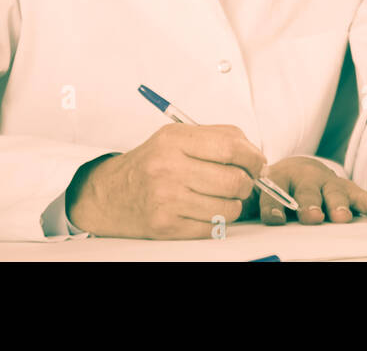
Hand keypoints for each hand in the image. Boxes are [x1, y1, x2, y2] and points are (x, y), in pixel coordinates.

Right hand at [65, 123, 264, 238]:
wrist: (109, 195)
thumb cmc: (152, 163)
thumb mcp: (176, 138)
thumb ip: (217, 139)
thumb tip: (257, 158)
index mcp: (174, 140)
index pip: (231, 147)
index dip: (254, 157)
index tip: (258, 164)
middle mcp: (168, 168)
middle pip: (234, 180)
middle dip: (247, 184)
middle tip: (242, 184)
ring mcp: (166, 199)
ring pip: (228, 208)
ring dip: (234, 206)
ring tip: (222, 199)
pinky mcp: (165, 226)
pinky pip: (212, 228)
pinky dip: (217, 222)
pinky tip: (206, 211)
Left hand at [250, 156, 366, 224]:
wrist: (293, 167)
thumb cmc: (274, 188)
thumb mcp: (258, 194)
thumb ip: (250, 206)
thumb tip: (226, 220)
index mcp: (278, 180)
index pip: (273, 195)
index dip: (273, 207)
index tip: (272, 219)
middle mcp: (304, 179)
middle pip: (307, 193)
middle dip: (309, 204)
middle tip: (311, 216)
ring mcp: (327, 183)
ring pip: (333, 193)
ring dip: (337, 204)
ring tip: (340, 217)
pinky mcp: (347, 188)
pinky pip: (363, 196)